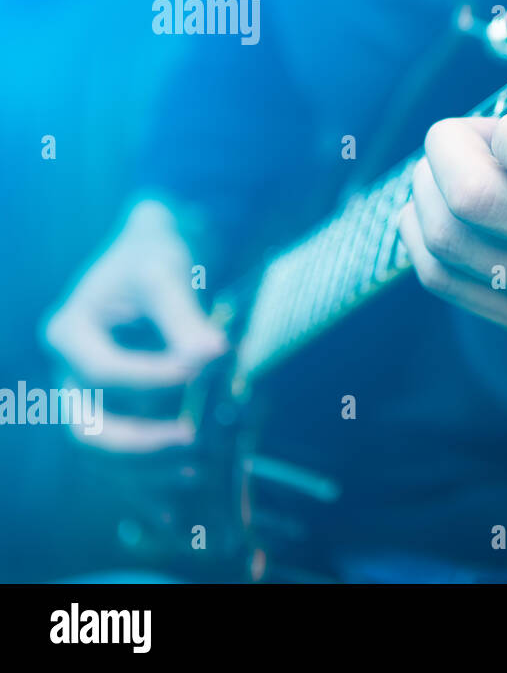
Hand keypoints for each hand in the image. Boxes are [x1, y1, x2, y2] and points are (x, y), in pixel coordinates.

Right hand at [43, 199, 227, 450]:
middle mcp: (68, 371)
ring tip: (198, 469)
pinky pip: (129, 447)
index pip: (104, 371)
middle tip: (191, 436)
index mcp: (69, 333)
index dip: (151, 377)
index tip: (201, 369)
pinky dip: (153, 469)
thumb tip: (214, 353)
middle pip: (86, 425)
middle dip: (138, 440)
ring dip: (147, 466)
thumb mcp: (164, 274)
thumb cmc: (152, 255)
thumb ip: (184, 316)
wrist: (151, 252)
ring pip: (108, 448)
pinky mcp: (114, 406)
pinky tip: (194, 478)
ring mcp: (89, 394)